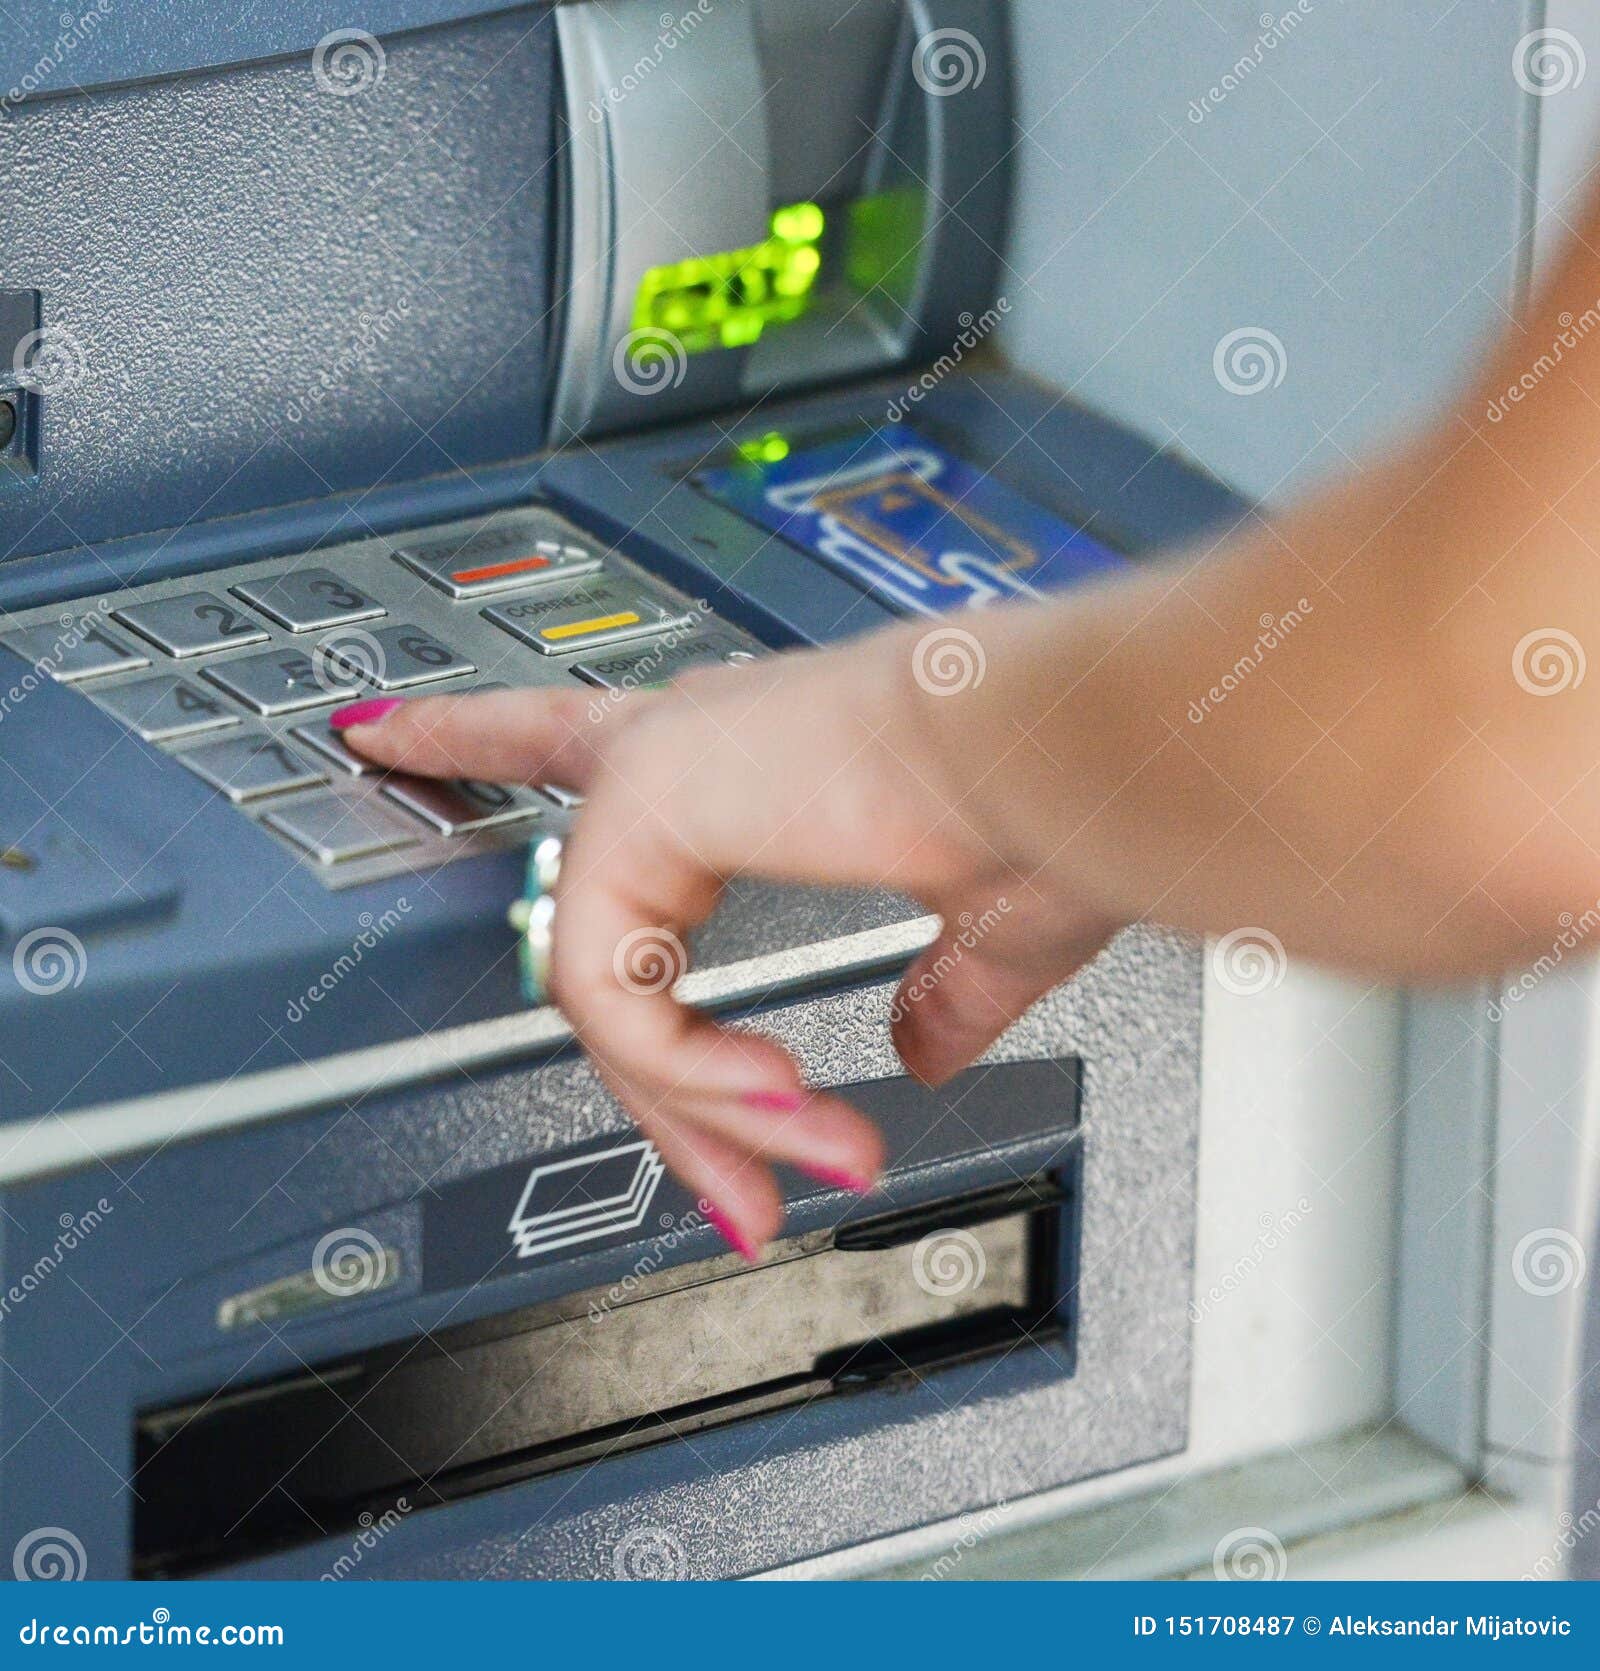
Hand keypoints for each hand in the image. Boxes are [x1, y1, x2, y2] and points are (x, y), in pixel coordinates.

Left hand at [334, 625, 1119, 1254]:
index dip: (480, 739)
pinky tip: (783, 1105)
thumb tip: (921, 1054)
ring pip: (612, 994)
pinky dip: (700, 1076)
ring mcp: (658, 776)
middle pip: (594, 935)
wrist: (1064, 751)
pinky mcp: (646, 809)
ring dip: (712, 1106)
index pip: (581, 746)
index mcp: (760, 760)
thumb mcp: (986, 927)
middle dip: (661, 1086)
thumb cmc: (1045, 797)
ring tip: (803, 1164)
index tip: (390, 731)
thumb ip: (941, 994)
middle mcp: (693, 752)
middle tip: (735, 1200)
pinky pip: (622, 997)